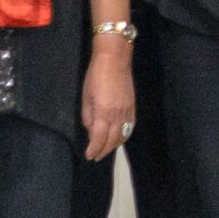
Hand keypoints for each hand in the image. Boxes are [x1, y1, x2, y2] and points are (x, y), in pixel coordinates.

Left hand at [80, 44, 135, 161]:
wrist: (115, 60)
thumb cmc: (95, 76)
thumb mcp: (86, 97)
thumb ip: (88, 116)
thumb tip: (90, 129)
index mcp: (104, 112)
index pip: (99, 138)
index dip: (94, 149)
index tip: (88, 156)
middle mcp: (118, 115)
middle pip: (113, 139)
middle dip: (104, 150)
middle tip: (95, 157)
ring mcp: (128, 111)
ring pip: (123, 135)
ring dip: (114, 145)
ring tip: (106, 150)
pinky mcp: (133, 107)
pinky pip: (130, 127)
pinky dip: (124, 136)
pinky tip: (119, 138)